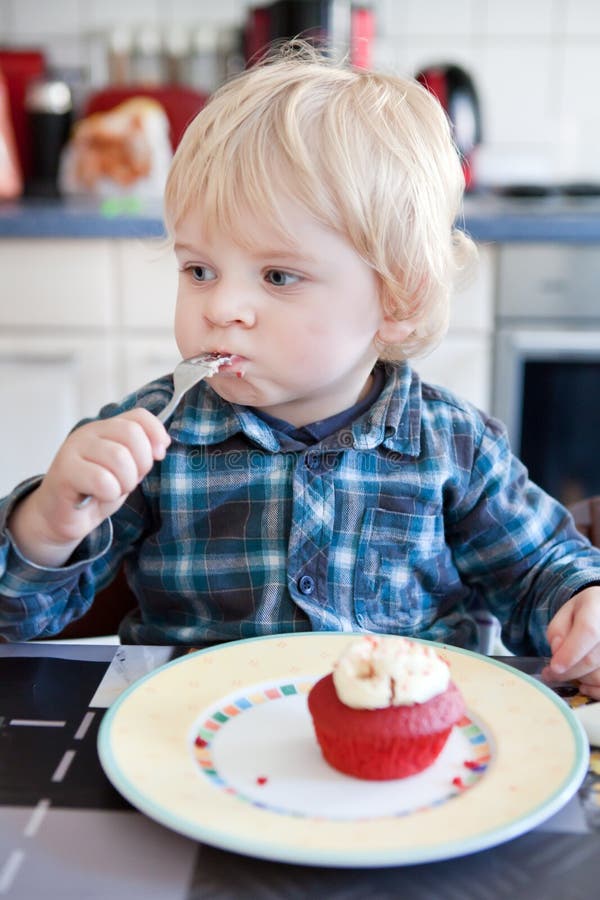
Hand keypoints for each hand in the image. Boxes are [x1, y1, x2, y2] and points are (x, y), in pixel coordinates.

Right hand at [8, 409, 169, 567]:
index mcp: (106, 429)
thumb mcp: (127, 470)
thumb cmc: (96, 492)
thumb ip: (142, 454)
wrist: (63, 516)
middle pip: (132, 434)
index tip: (158, 455)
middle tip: (129, 481)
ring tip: (113, 490)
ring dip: (125, 482)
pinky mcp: (65, 471)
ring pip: (119, 457)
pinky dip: (109, 494)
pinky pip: (102, 480)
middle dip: (141, 464)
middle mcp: (89, 433)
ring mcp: (74, 449)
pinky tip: (98, 496)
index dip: (156, 434)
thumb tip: (162, 445)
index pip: (139, 416)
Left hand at [543, 586, 599, 698]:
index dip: (569, 653)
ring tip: (568, 672)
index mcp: (599, 608)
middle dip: (566, 672)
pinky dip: (595, 691)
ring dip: (580, 680)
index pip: (588, 632)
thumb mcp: (567, 612)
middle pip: (591, 659)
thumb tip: (557, 650)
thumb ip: (558, 629)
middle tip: (549, 674)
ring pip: (599, 676)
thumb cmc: (587, 612)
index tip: (553, 667)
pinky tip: (584, 686)